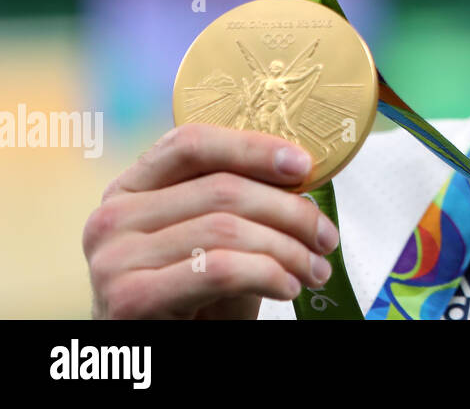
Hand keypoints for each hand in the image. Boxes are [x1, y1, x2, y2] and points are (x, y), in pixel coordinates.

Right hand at [83, 123, 339, 318]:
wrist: (163, 357)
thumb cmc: (192, 299)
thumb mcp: (215, 240)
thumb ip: (240, 202)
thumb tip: (299, 170)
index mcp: (130, 189)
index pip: (190, 143)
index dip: (252, 147)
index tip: (303, 165)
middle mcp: (112, 218)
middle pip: (221, 189)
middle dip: (290, 212)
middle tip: (326, 236)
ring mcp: (114, 258)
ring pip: (226, 229)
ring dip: (288, 249)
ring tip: (314, 268)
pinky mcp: (129, 298)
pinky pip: (219, 269)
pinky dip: (267, 274)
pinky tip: (287, 287)